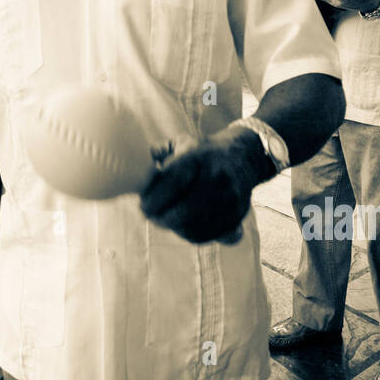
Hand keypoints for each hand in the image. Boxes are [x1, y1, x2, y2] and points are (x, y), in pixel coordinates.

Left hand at [139, 124, 270, 243]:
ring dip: (173, 227)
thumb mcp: (180, 144)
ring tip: (164, 220)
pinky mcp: (236, 216)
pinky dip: (189, 234)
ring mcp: (230, 199)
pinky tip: (181, 225)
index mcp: (200, 157)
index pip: (174, 182)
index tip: (142, 204)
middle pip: (185, 210)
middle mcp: (218, 178)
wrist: (244, 157)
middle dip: (161, 218)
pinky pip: (207, 235)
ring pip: (195, 226)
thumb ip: (157, 156)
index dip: (153, 198)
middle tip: (150, 215)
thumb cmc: (203, 153)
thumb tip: (135, 173)